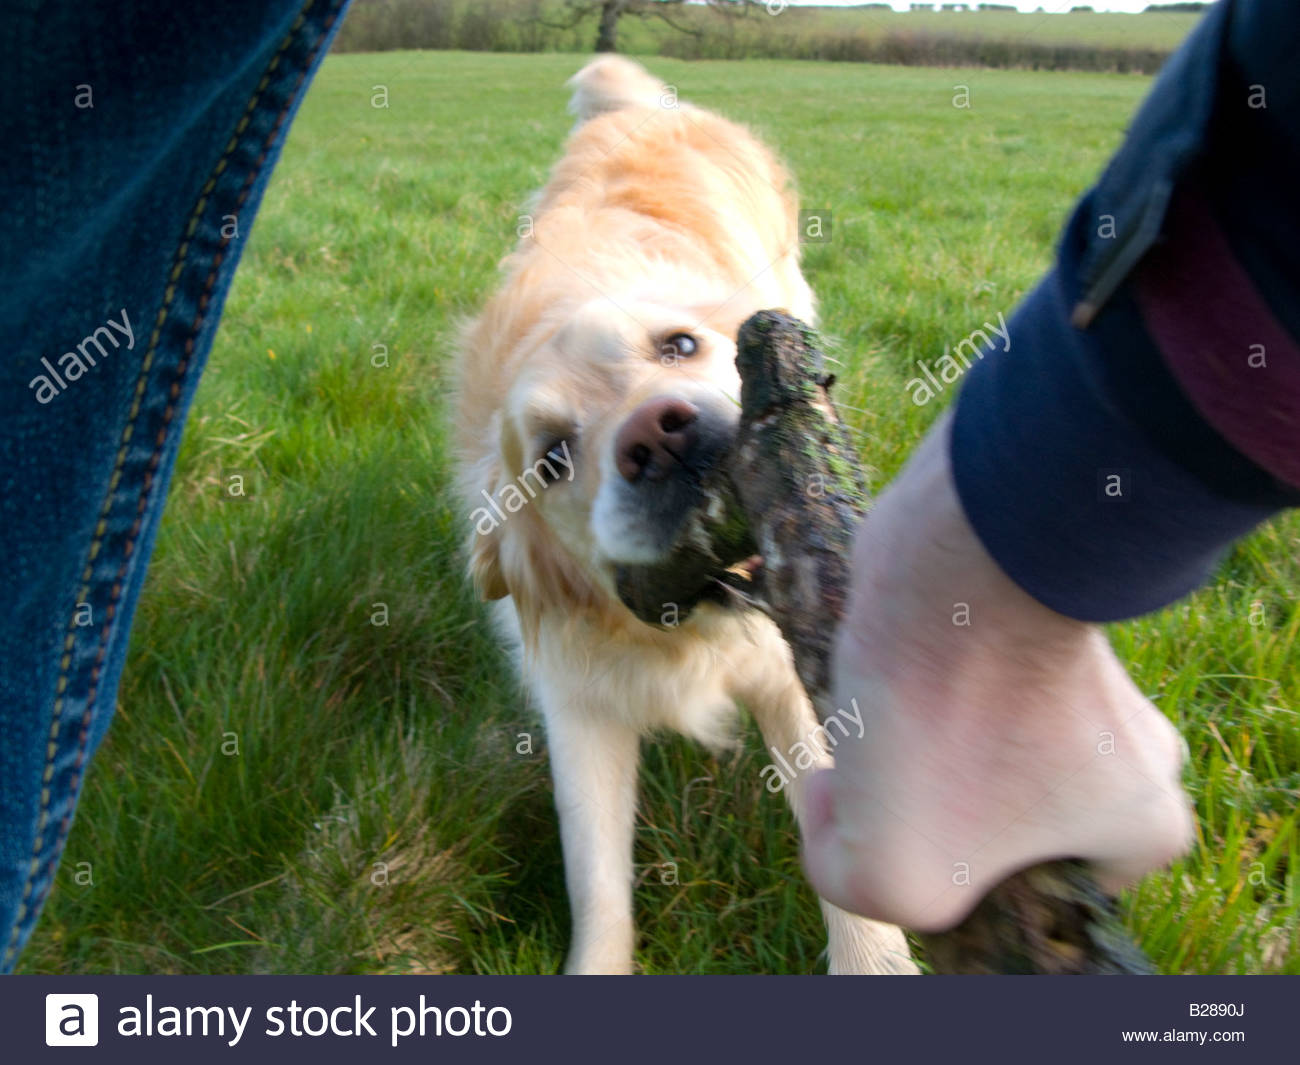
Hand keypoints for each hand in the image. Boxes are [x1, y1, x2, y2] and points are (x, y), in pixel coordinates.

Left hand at [798, 410, 1193, 930]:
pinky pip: (960, 690)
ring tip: (890, 705)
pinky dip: (911, 687)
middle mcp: (1128, 755)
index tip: (908, 825)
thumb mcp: (898, 874)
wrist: (947, 554)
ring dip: (909, 742)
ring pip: (966, 752)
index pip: (1014, 897)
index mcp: (1141, 830)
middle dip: (921, 805)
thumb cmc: (946, 716)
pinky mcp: (1031, 629)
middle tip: (895, 761)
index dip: (935, 878)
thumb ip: (866, 891)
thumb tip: (840, 818)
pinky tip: (886, 667)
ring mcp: (1082, 684)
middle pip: (986, 822)